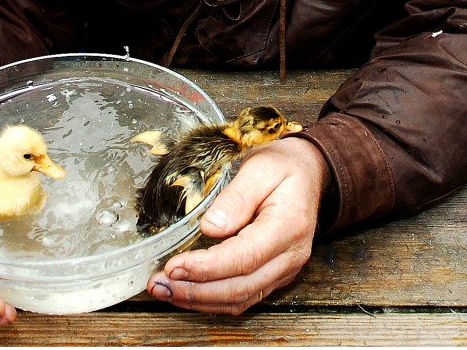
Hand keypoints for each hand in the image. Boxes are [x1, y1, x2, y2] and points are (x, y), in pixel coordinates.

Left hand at [147, 137, 327, 314]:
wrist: (307, 173)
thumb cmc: (283, 166)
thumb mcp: (260, 166)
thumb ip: (236, 197)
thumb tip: (210, 228)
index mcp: (289, 225)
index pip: (245, 257)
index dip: (207, 267)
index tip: (174, 266)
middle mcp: (290, 255)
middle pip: (240, 287)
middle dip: (195, 290)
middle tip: (158, 284)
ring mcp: (284, 270)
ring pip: (240, 299)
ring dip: (198, 300)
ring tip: (163, 290)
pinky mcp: (273, 276)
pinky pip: (242, 297)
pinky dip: (211, 299)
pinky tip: (185, 292)